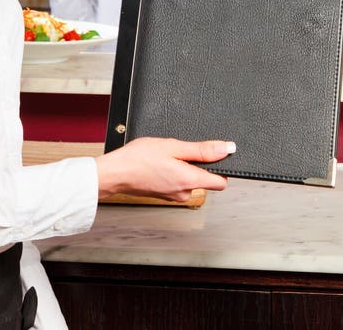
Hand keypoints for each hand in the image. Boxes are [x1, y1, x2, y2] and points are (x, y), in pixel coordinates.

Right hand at [95, 137, 234, 202]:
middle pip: (204, 178)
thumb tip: (226, 149)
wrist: (115, 173)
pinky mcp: (164, 194)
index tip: (213, 155)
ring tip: (164, 155)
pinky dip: (172, 171)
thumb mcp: (173, 146)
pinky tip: (158, 163)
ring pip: (189, 179)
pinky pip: (177, 182)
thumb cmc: (138, 159)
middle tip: (177, 150)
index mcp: (190, 181)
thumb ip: (202, 149)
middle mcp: (184, 193)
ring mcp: (174, 196)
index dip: (221, 167)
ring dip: (182, 166)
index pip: (221, 182)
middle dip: (196, 163)